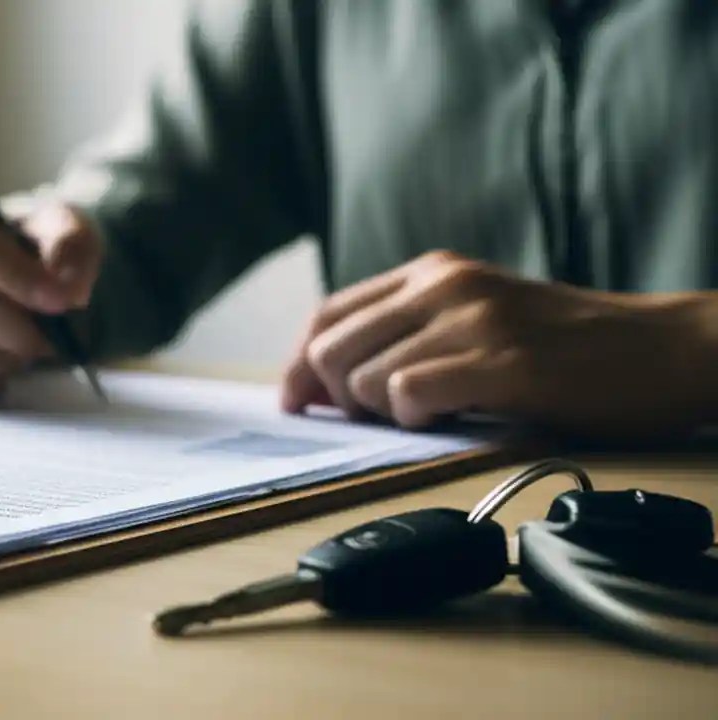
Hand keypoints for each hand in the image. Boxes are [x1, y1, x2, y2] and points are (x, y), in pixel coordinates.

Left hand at [281, 250, 714, 437]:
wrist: (664, 350)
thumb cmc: (568, 349)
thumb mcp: (478, 319)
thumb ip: (410, 333)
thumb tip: (323, 381)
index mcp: (431, 272)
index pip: (327, 314)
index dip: (297, 364)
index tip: (296, 402)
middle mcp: (442, 285)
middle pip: (328, 349)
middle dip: (336, 398)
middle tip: (379, 419)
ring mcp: (471, 319)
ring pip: (361, 376)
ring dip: (382, 412)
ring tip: (432, 414)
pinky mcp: (501, 360)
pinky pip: (409, 393)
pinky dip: (415, 419)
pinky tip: (449, 418)